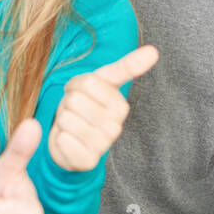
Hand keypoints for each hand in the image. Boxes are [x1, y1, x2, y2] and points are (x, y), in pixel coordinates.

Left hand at [48, 44, 158, 171]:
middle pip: (75, 100)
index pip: (89, 82)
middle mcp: (115, 128)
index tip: (81, 92)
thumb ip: (128, 67)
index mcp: (121, 107)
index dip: (76, 84)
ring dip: (62, 120)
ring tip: (72, 124)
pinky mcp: (86, 162)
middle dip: (67, 102)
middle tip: (75, 111)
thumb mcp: (103, 82)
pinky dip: (59, 138)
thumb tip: (154, 51)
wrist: (72, 137)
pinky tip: (68, 140)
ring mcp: (101, 146)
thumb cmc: (86, 104)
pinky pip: (63, 140)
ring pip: (66, 119)